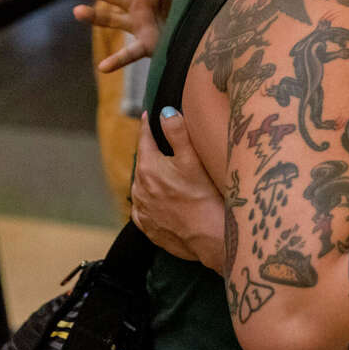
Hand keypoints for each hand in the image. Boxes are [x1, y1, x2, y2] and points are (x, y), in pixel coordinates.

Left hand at [130, 108, 224, 270]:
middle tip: (161, 144)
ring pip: (144, 185)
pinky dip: (152, 199)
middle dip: (152, 152)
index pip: (145, 140)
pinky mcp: (148, 227)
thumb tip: (165, 112)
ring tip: (165, 172)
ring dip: (152, 177)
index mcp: (149, 168)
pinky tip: (163, 200)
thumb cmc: (204, 196)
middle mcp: (140, 188)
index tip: (147, 115)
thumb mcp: (193, 158)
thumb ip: (178, 131)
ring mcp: (143, 209)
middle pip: (144, 162)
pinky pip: (145, 207)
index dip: (147, 126)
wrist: (208, 237)